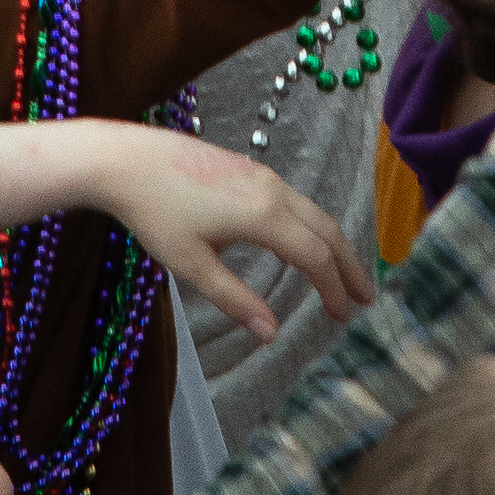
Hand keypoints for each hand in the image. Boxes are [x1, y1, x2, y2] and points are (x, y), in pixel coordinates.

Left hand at [58, 122, 371, 342]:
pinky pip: (297, 201)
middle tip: (367, 298)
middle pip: (326, 229)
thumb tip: (271, 334)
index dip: (333, 288)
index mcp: (263, 215)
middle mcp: (272, 190)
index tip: (343, 318)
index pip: (315, 256)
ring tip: (346, 273)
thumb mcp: (191, 265)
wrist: (127, 159)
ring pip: (313, 212)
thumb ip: (235, 300)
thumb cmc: (155, 214)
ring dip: (334, 244)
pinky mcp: (249, 168)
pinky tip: (306, 242)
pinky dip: (314, 226)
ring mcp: (262, 175)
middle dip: (350, 265)